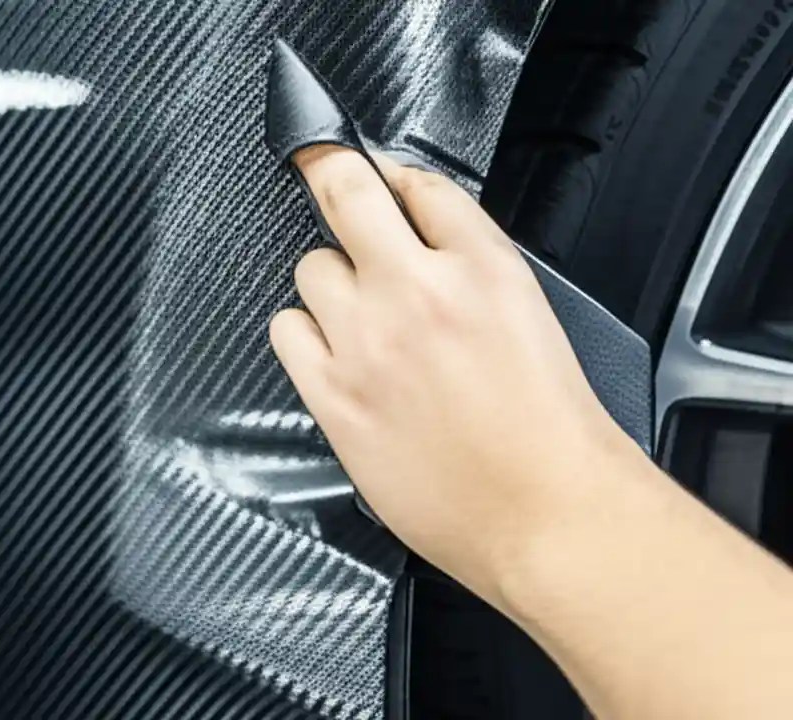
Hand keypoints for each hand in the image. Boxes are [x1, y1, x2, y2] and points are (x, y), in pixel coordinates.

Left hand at [269, 145, 644, 604]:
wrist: (546, 516)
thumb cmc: (551, 433)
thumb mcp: (535, 314)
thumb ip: (474, 260)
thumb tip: (422, 220)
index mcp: (484, 267)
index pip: (418, 183)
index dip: (388, 172)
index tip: (374, 174)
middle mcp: (419, 291)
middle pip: (343, 190)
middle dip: (330, 173)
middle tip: (326, 174)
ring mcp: (368, 341)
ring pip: (310, 266)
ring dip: (330, 281)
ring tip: (360, 316)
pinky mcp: (335, 394)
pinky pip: (287, 329)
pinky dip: (303, 332)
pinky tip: (334, 351)